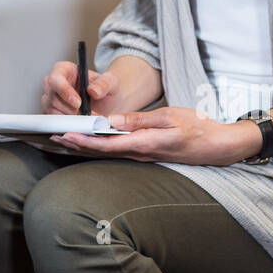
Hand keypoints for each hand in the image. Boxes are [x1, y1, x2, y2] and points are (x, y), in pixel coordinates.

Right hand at [41, 61, 120, 116]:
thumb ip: (104, 84)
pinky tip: (80, 124)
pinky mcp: (53, 113)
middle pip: (52, 96)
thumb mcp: (111, 83)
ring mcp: (51, 99)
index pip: (56, 78)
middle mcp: (55, 84)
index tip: (78, 103)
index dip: (64, 91)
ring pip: (52, 110)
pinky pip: (54, 122)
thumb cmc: (106, 90)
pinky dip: (67, 125)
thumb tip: (93, 91)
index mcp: (65, 70)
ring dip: (69, 118)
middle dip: (69, 109)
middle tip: (86, 115)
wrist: (108, 105)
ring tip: (86, 119)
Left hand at [48, 106, 245, 165]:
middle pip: (103, 150)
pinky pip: (118, 151)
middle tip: (54, 136)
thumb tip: (113, 120)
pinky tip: (92, 141)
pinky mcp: (147, 153)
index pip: (108, 143)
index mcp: (146, 143)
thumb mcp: (170, 117)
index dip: (84, 140)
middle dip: (78, 144)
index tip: (66, 135)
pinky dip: (101, 146)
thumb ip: (140, 120)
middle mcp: (141, 153)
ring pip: (109, 151)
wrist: (219, 146)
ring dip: (86, 145)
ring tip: (65, 138)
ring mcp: (144, 155)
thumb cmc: (198, 128)